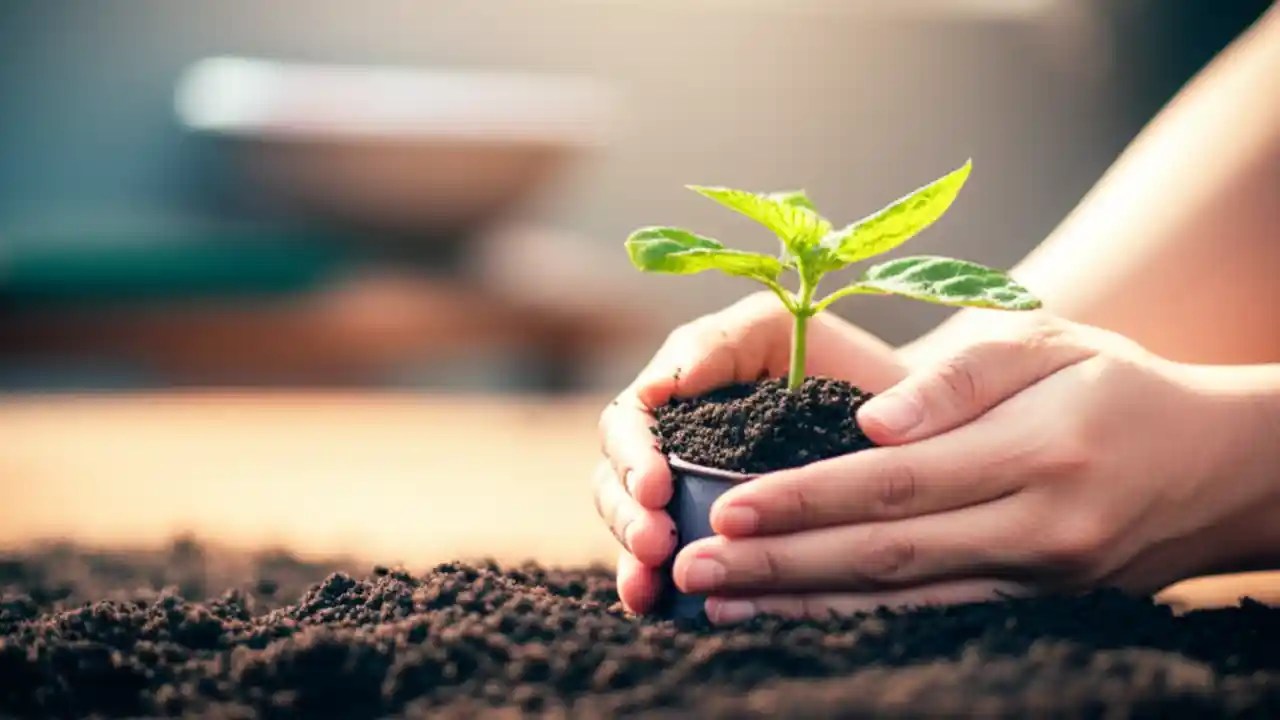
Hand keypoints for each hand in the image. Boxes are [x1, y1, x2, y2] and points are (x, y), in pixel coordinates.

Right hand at [594, 291, 907, 613]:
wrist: (908, 422)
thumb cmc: (840, 364)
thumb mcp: (776, 330)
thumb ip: (713, 346)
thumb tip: (654, 391)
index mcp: (678, 396)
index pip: (628, 423)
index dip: (633, 456)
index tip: (657, 487)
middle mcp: (672, 448)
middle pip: (616, 482)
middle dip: (626, 514)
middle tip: (655, 543)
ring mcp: (689, 498)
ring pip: (634, 527)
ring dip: (633, 558)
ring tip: (650, 586)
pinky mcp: (719, 543)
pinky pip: (672, 568)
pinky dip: (657, 589)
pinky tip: (660, 607)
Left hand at [680, 312, 1279, 622]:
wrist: (1215, 466)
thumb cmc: (1120, 386)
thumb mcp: (1052, 345)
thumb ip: (962, 379)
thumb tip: (873, 424)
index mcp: (1034, 453)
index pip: (895, 484)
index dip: (805, 498)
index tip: (727, 504)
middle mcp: (1035, 529)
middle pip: (885, 554)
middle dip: (780, 563)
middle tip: (695, 565)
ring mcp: (1037, 580)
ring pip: (902, 601)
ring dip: (805, 605)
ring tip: (722, 602)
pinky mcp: (1033, 604)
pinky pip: (934, 619)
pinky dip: (860, 622)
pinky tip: (800, 618)